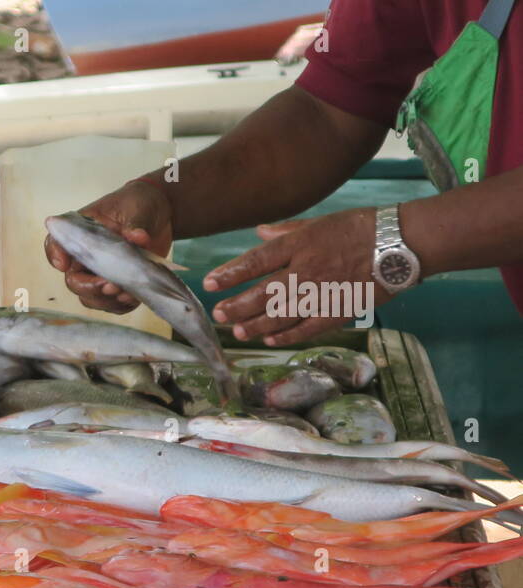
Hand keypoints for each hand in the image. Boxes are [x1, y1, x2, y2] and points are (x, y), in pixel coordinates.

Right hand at [45, 180, 173, 313]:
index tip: (63, 264)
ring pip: (90, 297)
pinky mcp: (116, 284)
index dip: (55, 255)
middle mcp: (84, 255)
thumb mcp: (135, 207)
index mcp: (80, 231)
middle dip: (90, 287)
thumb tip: (138, 237)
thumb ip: (134, 223)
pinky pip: (111, 304)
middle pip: (74, 281)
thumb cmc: (137, 204)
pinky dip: (121, 305)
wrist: (157, 213)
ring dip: (107, 300)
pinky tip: (133, 297)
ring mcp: (98, 273)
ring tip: (126, 293)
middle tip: (110, 285)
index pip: (56, 243)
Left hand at [203, 207, 392, 345]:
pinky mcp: (339, 310)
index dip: (230, 274)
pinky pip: (308, 328)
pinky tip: (270, 340)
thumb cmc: (362, 227)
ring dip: (256, 325)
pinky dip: (287, 336)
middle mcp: (306, 269)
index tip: (209, 283)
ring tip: (237, 331)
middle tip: (218, 314)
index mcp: (300, 244)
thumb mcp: (321, 222)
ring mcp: (322, 292)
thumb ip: (286, 231)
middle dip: (237, 306)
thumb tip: (259, 232)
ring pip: (281, 315)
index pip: (256, 261)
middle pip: (263, 293)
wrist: (402, 243)